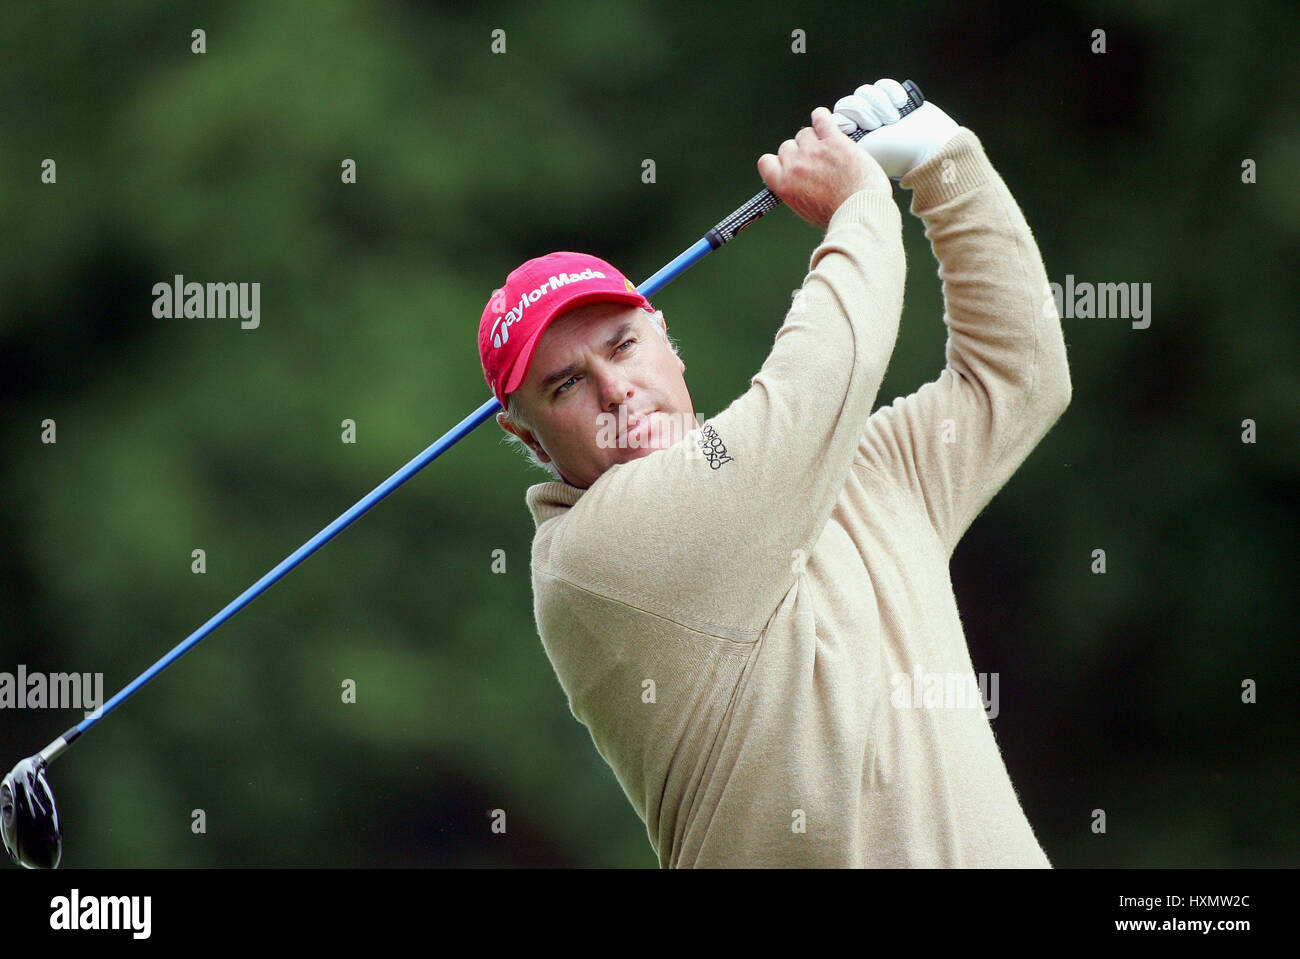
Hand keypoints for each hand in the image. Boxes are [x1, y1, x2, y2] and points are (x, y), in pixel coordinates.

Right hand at [757, 107, 890, 230]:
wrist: (861, 210)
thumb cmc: (838, 215)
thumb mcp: (805, 209)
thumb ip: (796, 191)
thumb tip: (799, 182)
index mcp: (784, 185)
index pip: (766, 162)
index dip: (778, 161)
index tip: (789, 164)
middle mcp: (795, 165)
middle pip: (787, 146)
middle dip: (799, 152)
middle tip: (816, 161)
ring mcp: (814, 151)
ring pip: (805, 133)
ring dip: (814, 138)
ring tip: (828, 147)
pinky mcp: (834, 140)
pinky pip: (821, 119)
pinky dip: (822, 117)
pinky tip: (824, 120)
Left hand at [832, 78, 959, 177]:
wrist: (928, 148)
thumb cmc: (897, 156)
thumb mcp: (863, 154)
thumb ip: (842, 145)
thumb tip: (827, 133)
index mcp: (853, 138)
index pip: (836, 118)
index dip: (845, 118)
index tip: (855, 127)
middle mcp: (864, 123)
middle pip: (849, 102)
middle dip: (863, 111)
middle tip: (877, 125)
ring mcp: (879, 109)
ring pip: (865, 91)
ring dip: (879, 104)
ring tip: (892, 119)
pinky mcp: (895, 97)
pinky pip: (883, 84)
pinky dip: (892, 92)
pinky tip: (900, 104)